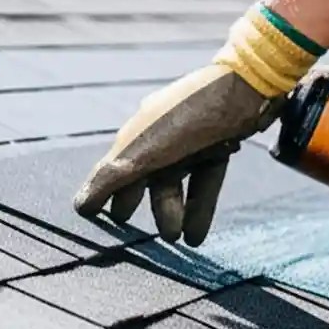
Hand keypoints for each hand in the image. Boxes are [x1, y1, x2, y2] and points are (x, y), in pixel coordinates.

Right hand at [73, 3, 322, 244]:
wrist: (248, 89)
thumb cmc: (191, 118)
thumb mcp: (148, 150)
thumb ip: (115, 177)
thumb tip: (80, 206)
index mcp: (138, 131)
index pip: (113, 168)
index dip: (104, 192)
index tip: (95, 219)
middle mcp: (161, 136)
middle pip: (143, 177)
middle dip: (136, 203)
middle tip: (130, 231)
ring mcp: (190, 141)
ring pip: (175, 183)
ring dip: (172, 213)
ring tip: (174, 239)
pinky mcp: (218, 146)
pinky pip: (204, 183)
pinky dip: (200, 209)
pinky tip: (196, 236)